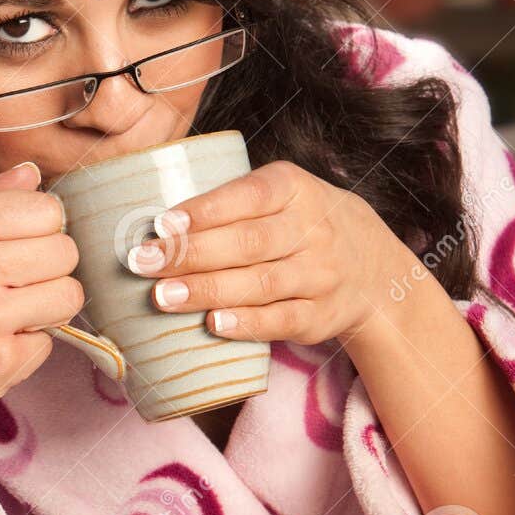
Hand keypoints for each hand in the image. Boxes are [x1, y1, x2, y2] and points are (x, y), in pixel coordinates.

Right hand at [0, 160, 81, 445]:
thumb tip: (32, 173)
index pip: (47, 209)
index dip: (39, 231)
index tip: (16, 249)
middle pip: (65, 251)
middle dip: (48, 270)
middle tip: (13, 287)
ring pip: (69, 294)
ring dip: (47, 308)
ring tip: (9, 315)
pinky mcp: (4, 358)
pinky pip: (50, 341)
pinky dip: (27, 346)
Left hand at [125, 158, 402, 347]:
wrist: (372, 266)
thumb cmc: (299, 224)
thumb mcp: (279, 195)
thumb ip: (229, 203)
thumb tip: (155, 225)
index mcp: (294, 189)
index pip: (248, 196)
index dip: (204, 211)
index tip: (161, 224)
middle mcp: (313, 229)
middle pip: (247, 243)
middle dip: (191, 254)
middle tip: (142, 263)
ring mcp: (320, 275)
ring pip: (261, 284)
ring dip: (208, 291)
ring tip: (162, 296)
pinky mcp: (321, 315)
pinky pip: (282, 320)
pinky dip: (247, 324)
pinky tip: (213, 325)